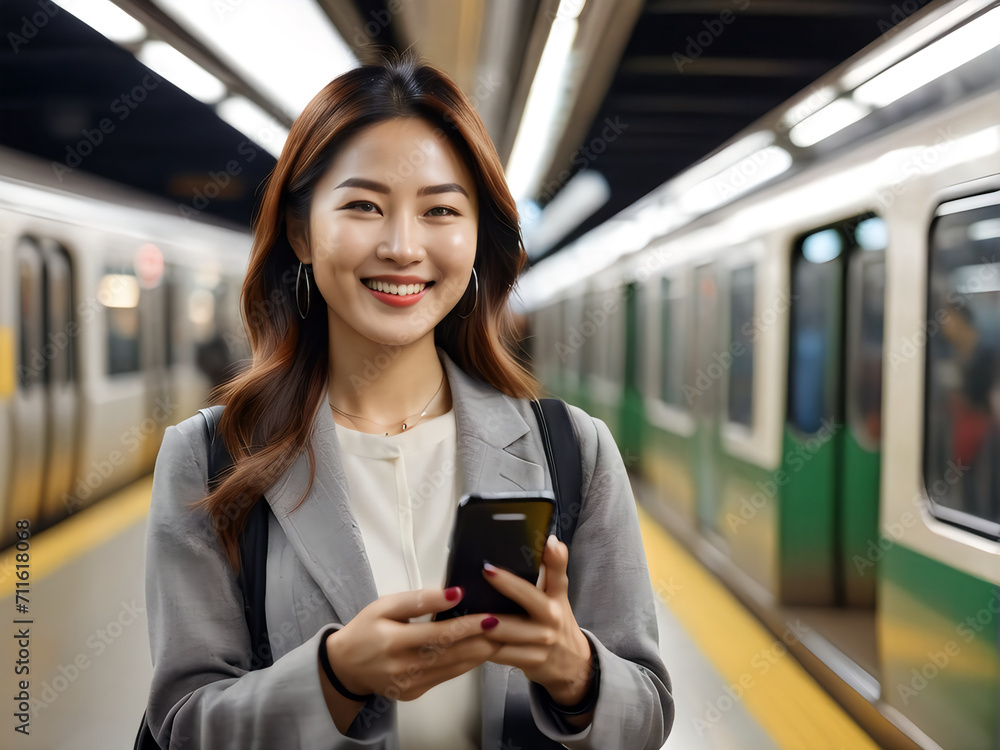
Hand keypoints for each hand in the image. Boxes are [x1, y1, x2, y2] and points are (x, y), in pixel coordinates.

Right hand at [324, 587, 499, 700]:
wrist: (346, 666)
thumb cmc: (366, 629)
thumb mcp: (386, 605)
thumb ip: (420, 599)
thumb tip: (455, 593)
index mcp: (393, 641)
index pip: (438, 634)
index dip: (467, 626)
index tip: (490, 617)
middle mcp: (401, 667)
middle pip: (450, 654)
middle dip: (481, 642)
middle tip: (506, 630)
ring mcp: (408, 684)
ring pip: (452, 669)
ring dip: (478, 655)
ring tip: (499, 640)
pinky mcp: (413, 694)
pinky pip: (445, 678)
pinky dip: (464, 665)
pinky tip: (479, 653)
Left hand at [480, 535, 594, 705]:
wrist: (570, 664)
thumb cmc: (555, 622)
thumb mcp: (557, 595)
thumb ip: (553, 568)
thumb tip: (551, 539)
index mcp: (557, 596)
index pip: (558, 573)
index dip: (554, 557)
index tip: (548, 542)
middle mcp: (551, 616)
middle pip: (526, 595)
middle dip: (506, 583)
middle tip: (486, 570)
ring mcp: (541, 641)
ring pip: (504, 627)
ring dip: (480, 619)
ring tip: (461, 604)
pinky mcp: (530, 660)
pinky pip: (498, 651)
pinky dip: (480, 644)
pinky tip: (464, 635)